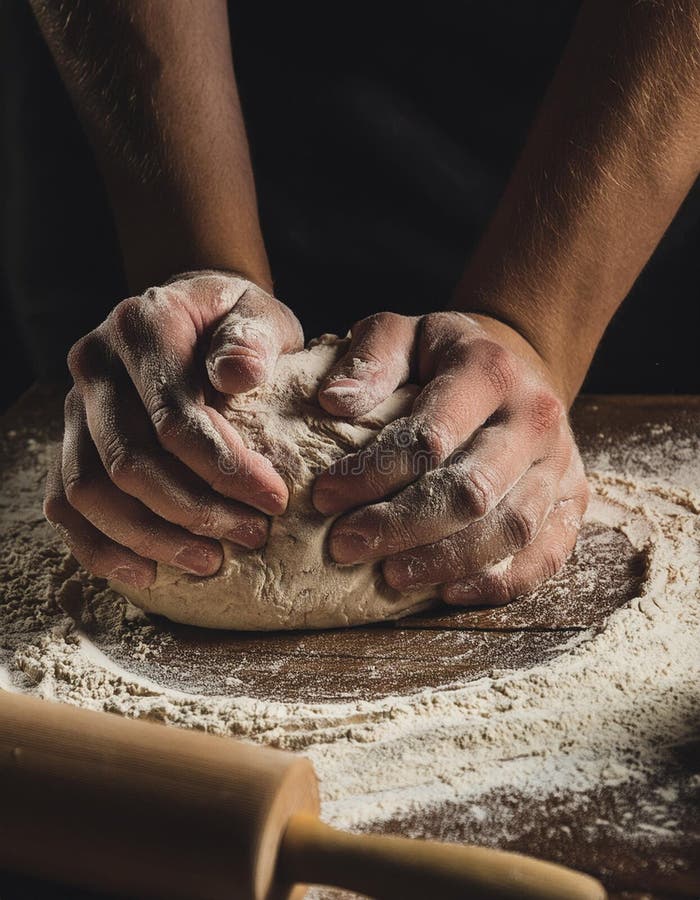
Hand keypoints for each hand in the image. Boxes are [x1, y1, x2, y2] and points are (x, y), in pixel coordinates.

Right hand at [44, 271, 303, 588]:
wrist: (189, 309)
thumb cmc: (231, 319)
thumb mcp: (256, 313)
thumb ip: (251, 339)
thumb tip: (236, 375)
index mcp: (140, 328)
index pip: (174, 418)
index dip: (225, 469)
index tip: (274, 500)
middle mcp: (94, 366)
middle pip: (128, 462)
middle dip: (193, 512)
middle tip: (250, 536)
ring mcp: (72, 406)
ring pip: (90, 491)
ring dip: (149, 538)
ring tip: (209, 562)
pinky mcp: (67, 440)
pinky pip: (64, 505)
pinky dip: (100, 546)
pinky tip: (146, 571)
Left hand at [312, 312, 588, 605]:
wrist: (516, 366)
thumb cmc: (443, 357)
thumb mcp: (404, 333)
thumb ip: (371, 357)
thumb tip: (333, 402)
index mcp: (490, 371)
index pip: (430, 437)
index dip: (373, 474)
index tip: (324, 497)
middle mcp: (535, 417)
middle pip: (471, 491)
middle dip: (402, 526)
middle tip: (345, 546)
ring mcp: (562, 463)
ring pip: (509, 529)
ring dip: (444, 561)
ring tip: (389, 575)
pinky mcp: (574, 500)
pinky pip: (546, 555)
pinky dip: (500, 584)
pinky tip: (448, 593)